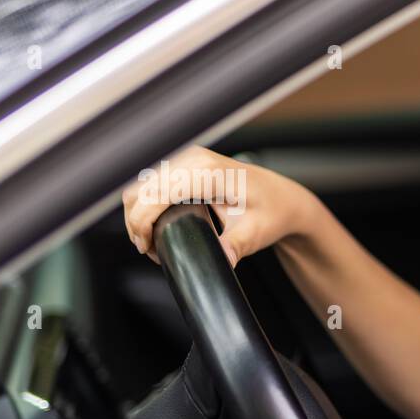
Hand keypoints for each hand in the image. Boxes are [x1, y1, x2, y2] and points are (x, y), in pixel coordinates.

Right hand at [122, 146, 323, 265]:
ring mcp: (187, 158)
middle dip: (136, 222)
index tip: (146, 247)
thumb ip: (236, 246)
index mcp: (209, 172)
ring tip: (151, 241)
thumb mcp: (256, 233)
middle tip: (150, 250)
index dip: (142, 222)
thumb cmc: (273, 211)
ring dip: (138, 213)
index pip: (156, 194)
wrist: (283, 198)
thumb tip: (222, 261)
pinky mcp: (185, 163)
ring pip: (140, 185)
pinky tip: (156, 224)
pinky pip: (151, 182)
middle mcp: (194, 158)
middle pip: (140, 189)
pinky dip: (146, 204)